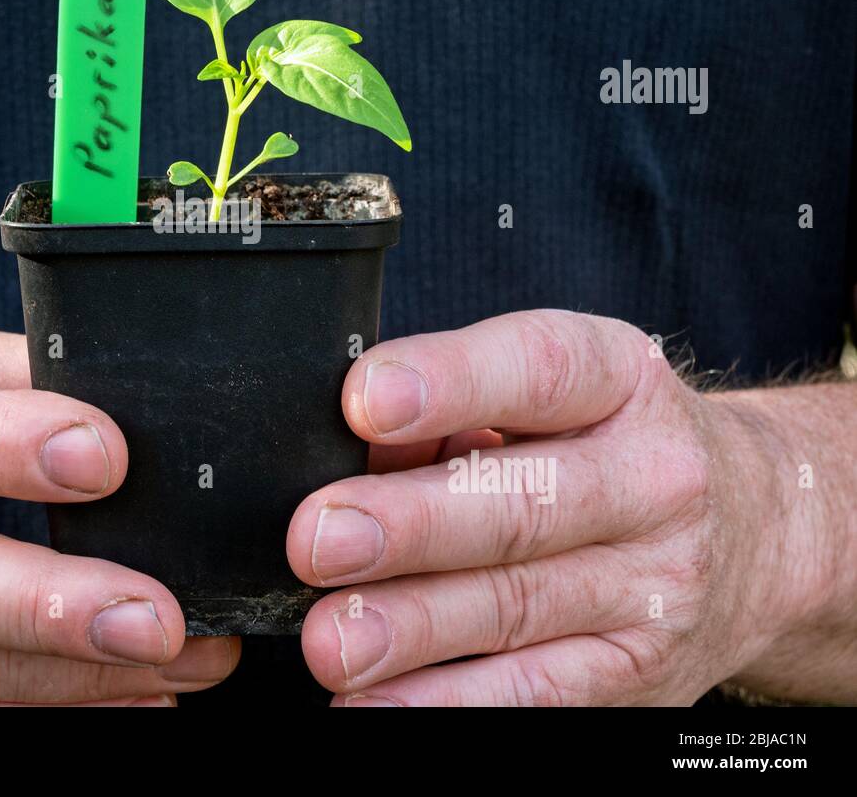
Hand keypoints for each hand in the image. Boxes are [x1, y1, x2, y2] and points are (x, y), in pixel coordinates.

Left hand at [288, 309, 843, 704]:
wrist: (756, 532)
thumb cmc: (608, 443)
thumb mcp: (556, 394)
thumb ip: (453, 408)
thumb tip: (350, 450)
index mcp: (621, 381)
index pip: (540, 368)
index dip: (451, 381)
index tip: (363, 400)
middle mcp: (654, 480)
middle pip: (523, 505)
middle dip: (409, 526)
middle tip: (317, 538)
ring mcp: (655, 587)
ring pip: (519, 609)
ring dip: (413, 629)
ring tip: (331, 638)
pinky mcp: (640, 675)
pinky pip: (535, 695)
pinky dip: (448, 705)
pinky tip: (374, 702)